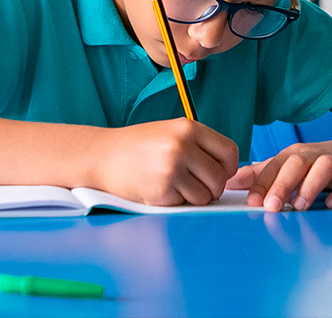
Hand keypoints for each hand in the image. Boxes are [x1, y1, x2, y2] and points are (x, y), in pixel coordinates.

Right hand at [98, 119, 237, 205]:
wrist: (101, 156)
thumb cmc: (139, 145)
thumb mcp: (172, 132)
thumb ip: (200, 145)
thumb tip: (229, 169)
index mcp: (189, 128)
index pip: (229, 151)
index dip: (229, 167)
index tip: (221, 173)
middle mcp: (182, 147)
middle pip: (219, 177)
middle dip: (214, 186)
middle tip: (200, 186)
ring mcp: (171, 169)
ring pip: (205, 194)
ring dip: (196, 197)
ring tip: (179, 187)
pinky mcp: (160, 191)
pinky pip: (184, 203)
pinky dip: (178, 201)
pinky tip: (163, 190)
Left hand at [227, 141, 331, 211]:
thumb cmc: (318, 164)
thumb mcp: (290, 165)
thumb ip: (261, 175)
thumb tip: (230, 182)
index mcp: (296, 155)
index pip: (275, 165)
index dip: (262, 183)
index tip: (251, 202)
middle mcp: (316, 156)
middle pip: (298, 163)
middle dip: (284, 183)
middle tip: (273, 206)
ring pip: (325, 167)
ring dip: (311, 186)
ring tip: (300, 206)